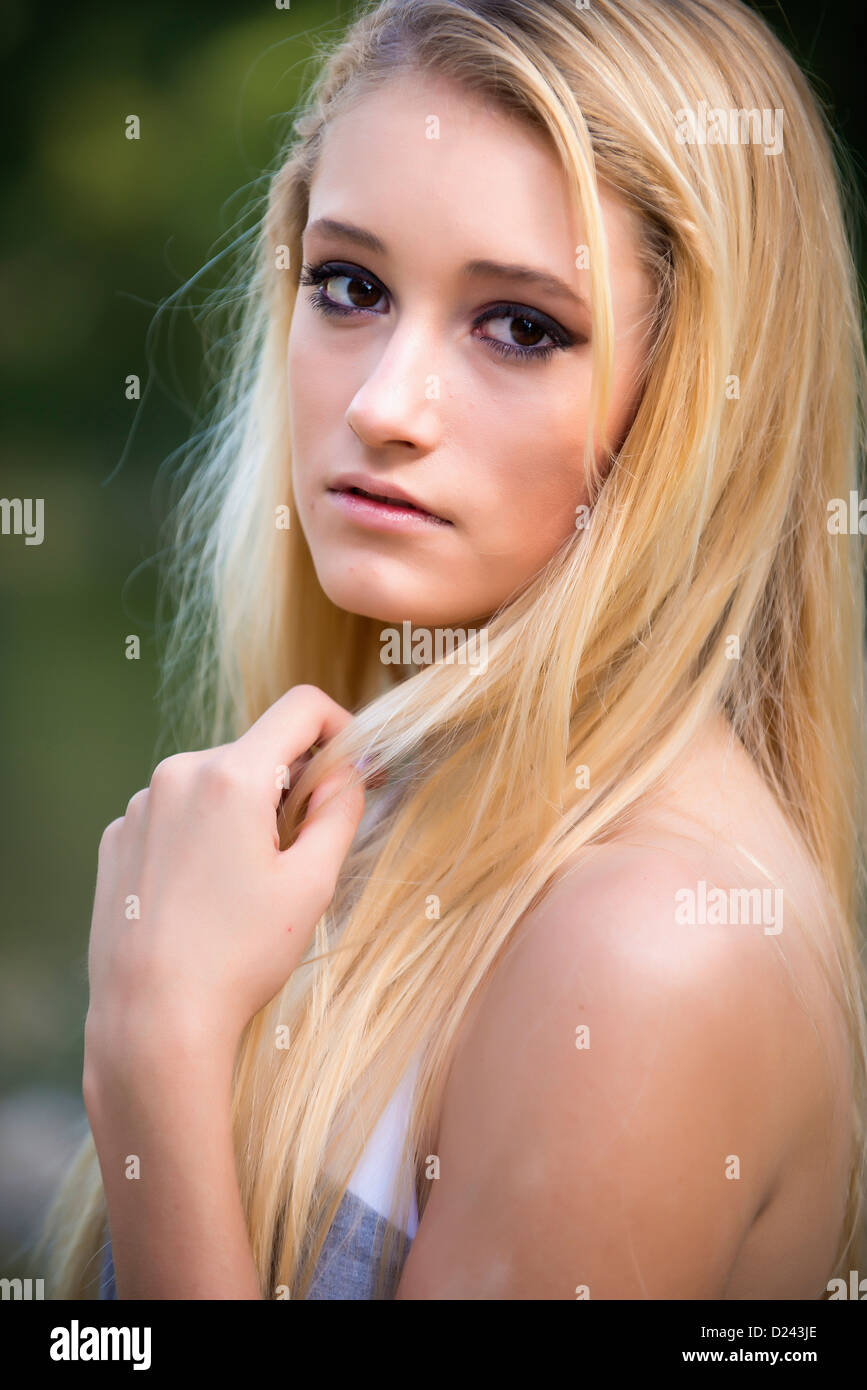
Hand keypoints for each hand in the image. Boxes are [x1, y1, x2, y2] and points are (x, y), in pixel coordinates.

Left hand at [84, 685, 365, 1071]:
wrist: (151, 1020)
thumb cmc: (239, 956)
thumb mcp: (312, 883)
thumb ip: (339, 810)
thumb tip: (347, 770)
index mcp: (231, 776)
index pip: (301, 708)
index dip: (340, 727)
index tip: (352, 771)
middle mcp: (177, 774)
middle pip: (256, 752)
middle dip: (289, 787)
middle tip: (300, 856)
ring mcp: (138, 806)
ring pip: (214, 785)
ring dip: (242, 815)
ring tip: (245, 889)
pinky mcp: (116, 838)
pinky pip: (174, 815)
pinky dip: (200, 837)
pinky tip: (202, 897)